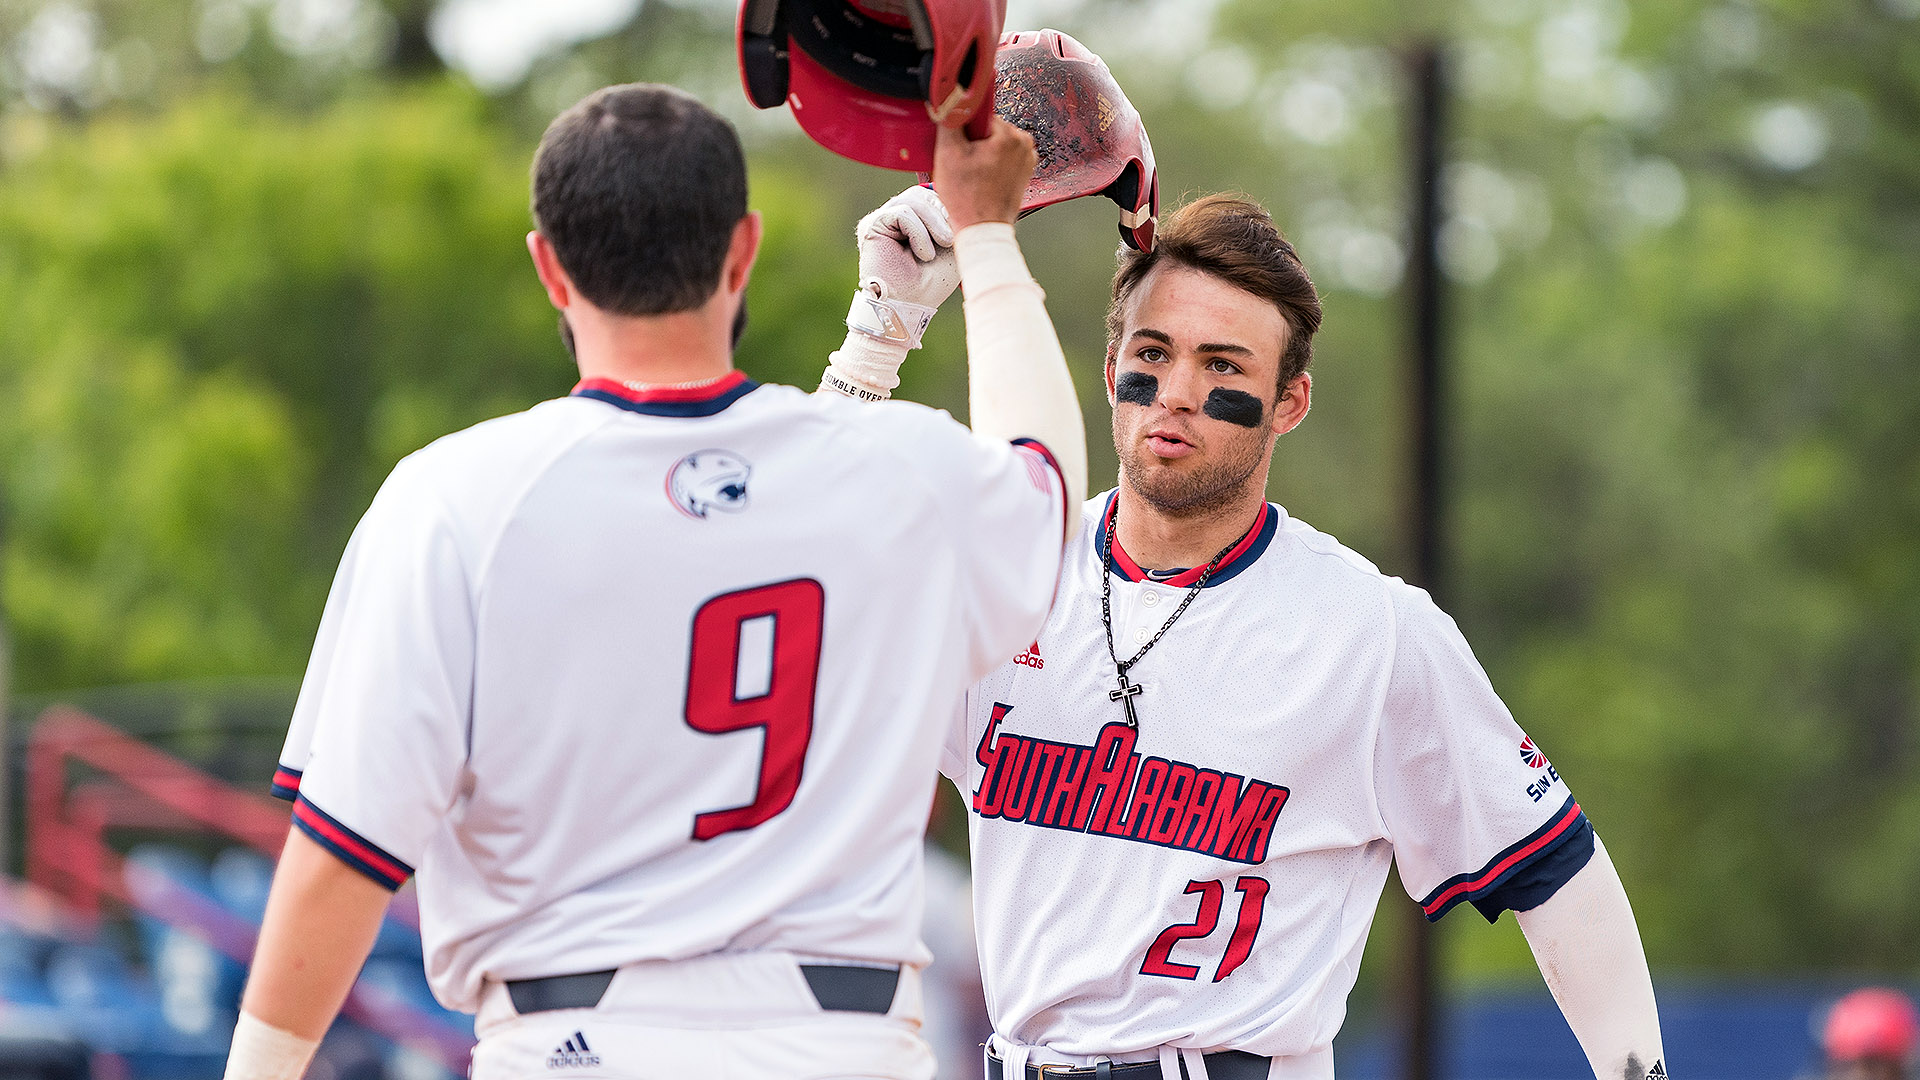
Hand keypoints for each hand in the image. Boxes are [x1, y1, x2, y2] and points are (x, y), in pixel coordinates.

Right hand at [856, 185, 958, 308]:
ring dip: (932, 225)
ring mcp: (883, 219)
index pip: (934, 194)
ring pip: (914, 198)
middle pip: (925, 192)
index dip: (949, 209)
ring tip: (933, 253)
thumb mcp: (955, 244)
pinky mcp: (872, 224)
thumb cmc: (933, 281)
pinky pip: (902, 212)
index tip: (956, 236)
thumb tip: (954, 189)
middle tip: (949, 242)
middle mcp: (897, 216)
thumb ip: (955, 216)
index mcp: (915, 219)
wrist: (911, 306)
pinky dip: (918, 233)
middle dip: (942, 215)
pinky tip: (921, 254)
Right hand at [931, 119, 1036, 231]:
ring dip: (983, 151)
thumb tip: (949, 99)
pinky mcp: (1025, 169)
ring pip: (996, 140)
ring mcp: (1027, 157)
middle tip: (964, 162)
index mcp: (1009, 135)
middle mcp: (1024, 143)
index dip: (964, 127)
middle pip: (989, 127)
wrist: (982, 229)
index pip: (980, 113)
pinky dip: (992, 161)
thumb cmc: (968, 199)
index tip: (960, 143)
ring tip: (974, 172)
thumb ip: (950, 120)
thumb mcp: (948, 154)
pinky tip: (983, 176)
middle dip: (974, 140)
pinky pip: (1004, 155)